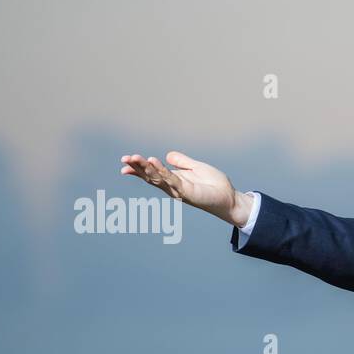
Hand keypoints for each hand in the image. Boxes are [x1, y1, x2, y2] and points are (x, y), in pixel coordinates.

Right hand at [120, 151, 250, 226]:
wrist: (229, 197)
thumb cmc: (214, 185)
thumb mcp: (196, 167)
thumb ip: (182, 162)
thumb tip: (168, 155)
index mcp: (173, 180)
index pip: (152, 173)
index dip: (139, 168)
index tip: (125, 161)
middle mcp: (173, 187)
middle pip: (151, 176)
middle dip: (137, 167)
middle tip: (125, 159)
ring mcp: (179, 190)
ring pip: (158, 178)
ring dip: (145, 168)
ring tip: (134, 158)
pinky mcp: (188, 192)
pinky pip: (172, 180)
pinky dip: (162, 171)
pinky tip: (153, 162)